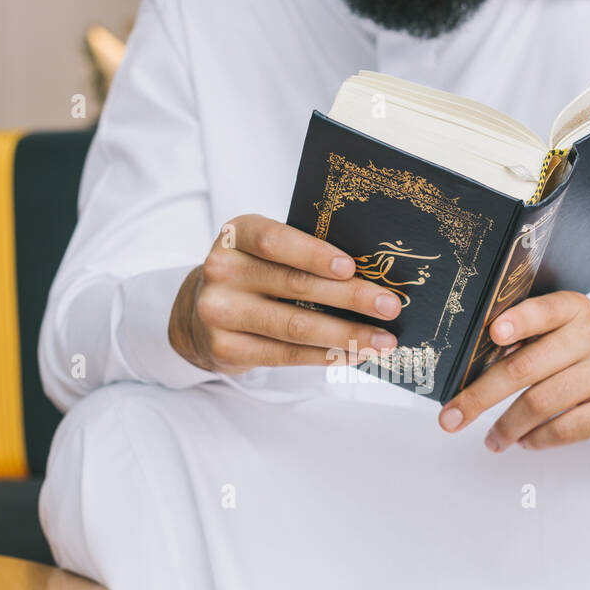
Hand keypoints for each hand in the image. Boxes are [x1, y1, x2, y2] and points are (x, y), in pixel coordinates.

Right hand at [169, 215, 402, 372]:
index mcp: (236, 235)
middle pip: (294, 285)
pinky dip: (326, 355)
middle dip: (350, 297)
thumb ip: (303, 255)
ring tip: (383, 340)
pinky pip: (287, 355)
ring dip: (347, 334)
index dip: (313, 254)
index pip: (275, 241)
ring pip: (295, 325)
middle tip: (389, 306)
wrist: (200, 314)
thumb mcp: (266, 252)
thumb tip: (373, 274)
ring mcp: (220, 313)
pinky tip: (355, 354)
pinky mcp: (227, 349)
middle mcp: (222, 270)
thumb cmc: (253, 274)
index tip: (351, 267)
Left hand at [438, 290, 589, 449]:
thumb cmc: (584, 361)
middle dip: (480, 396)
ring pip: (540, 403)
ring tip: (492, 440)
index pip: (544, 310)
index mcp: (574, 310)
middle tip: (451, 417)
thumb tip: (470, 369)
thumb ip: (526, 342)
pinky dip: (536, 440)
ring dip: (506, 427)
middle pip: (525, 367)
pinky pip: (564, 429)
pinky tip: (525, 441)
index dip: (519, 321)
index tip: (493, 333)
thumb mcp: (562, 337)